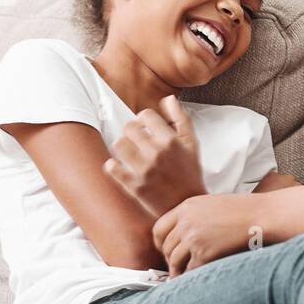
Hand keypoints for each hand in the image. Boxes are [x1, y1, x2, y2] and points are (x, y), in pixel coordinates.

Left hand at [105, 94, 205, 216]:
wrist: (186, 205)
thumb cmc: (189, 173)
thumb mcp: (192, 144)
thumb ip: (181, 119)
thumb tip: (168, 98)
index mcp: (171, 141)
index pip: (146, 115)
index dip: (144, 119)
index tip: (146, 127)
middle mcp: (157, 153)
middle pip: (129, 127)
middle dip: (132, 131)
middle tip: (136, 139)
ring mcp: (144, 170)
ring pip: (118, 144)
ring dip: (121, 146)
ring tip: (128, 152)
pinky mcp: (134, 186)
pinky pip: (111, 167)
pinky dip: (113, 165)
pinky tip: (121, 167)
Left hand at [153, 193, 261, 275]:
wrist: (262, 215)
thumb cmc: (244, 211)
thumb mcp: (211, 205)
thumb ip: (193, 216)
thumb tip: (182, 236)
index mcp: (186, 207)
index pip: (159, 228)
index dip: (160, 243)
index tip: (165, 250)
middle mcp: (186, 222)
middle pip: (166, 246)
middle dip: (169, 259)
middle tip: (175, 266)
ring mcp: (193, 238)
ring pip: (174, 260)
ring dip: (177, 271)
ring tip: (181, 276)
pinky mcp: (204, 253)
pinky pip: (189, 270)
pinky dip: (190, 275)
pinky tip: (195, 278)